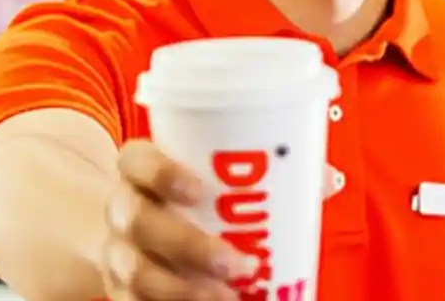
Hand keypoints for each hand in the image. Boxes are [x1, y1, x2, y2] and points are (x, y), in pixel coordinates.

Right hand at [101, 140, 254, 300]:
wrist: (136, 235)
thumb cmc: (192, 199)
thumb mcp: (216, 179)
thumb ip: (267, 175)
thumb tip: (328, 179)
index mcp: (140, 169)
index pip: (136, 159)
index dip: (161, 172)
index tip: (199, 188)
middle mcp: (122, 208)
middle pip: (138, 222)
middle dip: (187, 246)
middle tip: (236, 263)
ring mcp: (116, 253)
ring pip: (135, 273)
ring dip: (182, 291)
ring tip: (228, 300)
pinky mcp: (120, 292)